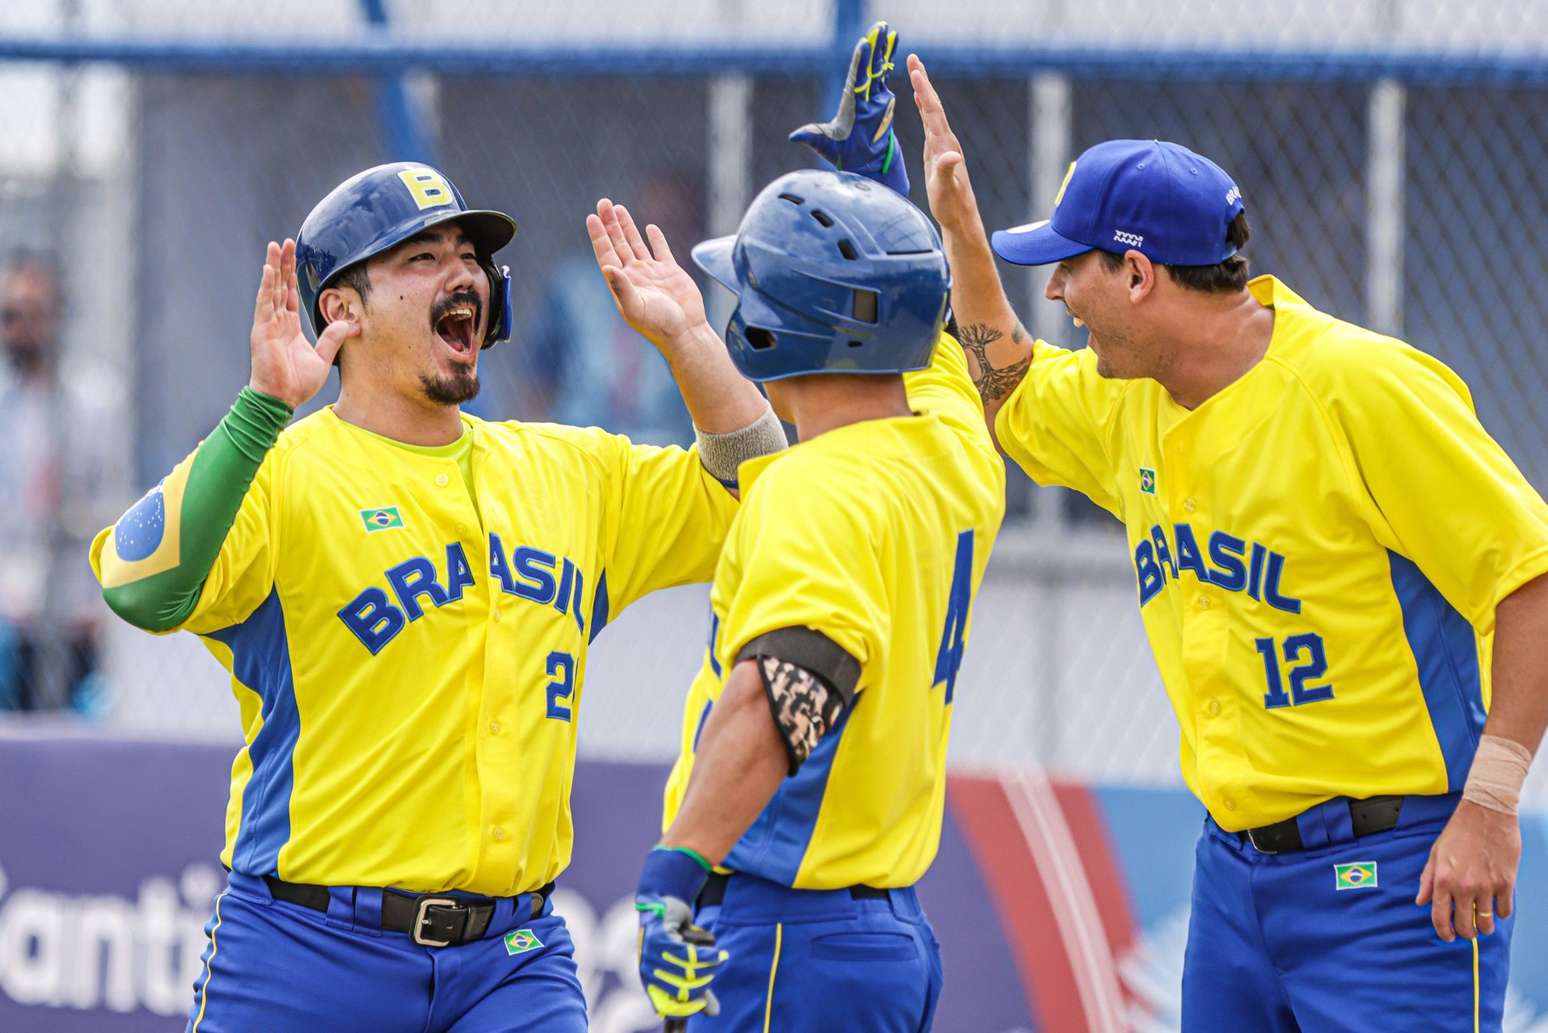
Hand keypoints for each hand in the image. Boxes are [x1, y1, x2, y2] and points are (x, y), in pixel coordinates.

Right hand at [248, 239, 356, 408]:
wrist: (282, 399)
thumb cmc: (297, 383)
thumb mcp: (322, 357)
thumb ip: (333, 338)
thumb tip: (351, 324)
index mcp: (289, 326)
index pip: (291, 294)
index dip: (292, 275)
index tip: (294, 256)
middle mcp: (277, 321)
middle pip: (280, 286)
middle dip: (283, 264)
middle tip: (285, 242)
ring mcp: (267, 324)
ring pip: (271, 289)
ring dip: (273, 267)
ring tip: (275, 246)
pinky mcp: (262, 331)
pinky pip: (264, 304)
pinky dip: (267, 286)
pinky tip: (270, 270)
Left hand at [588, 199, 707, 352]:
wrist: (685, 331)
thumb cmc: (658, 325)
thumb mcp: (635, 308)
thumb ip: (621, 287)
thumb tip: (606, 267)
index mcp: (622, 283)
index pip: (606, 253)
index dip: (598, 235)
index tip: (591, 217)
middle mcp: (635, 275)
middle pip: (618, 243)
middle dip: (610, 223)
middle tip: (603, 202)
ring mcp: (653, 272)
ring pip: (636, 243)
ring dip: (627, 226)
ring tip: (618, 208)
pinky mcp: (671, 272)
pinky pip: (661, 250)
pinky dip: (655, 239)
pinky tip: (649, 228)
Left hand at [635, 847, 725, 1021]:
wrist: (663, 903)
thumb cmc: (675, 937)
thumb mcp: (686, 965)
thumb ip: (699, 988)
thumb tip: (714, 1014)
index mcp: (652, 983)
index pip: (668, 1009)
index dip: (685, 1013)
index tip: (699, 1013)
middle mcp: (649, 972)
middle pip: (684, 991)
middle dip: (705, 982)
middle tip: (715, 968)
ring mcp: (652, 955)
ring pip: (688, 971)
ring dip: (708, 965)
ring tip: (718, 957)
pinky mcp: (660, 938)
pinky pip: (688, 953)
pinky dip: (705, 953)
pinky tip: (716, 952)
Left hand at [790, 20, 907, 195]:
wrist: (862, 165)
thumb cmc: (842, 155)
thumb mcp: (824, 144)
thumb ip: (812, 136)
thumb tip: (793, 136)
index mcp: (850, 102)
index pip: (856, 76)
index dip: (861, 61)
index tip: (865, 43)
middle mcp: (861, 97)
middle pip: (869, 68)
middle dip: (874, 48)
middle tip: (880, 27)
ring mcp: (873, 99)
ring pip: (879, 70)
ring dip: (884, 51)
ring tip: (889, 32)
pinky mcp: (884, 104)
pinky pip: (887, 80)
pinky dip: (891, 65)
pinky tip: (895, 50)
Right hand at [907, 54, 983, 236]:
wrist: (959, 217)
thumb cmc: (950, 206)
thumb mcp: (945, 190)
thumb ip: (947, 172)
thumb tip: (951, 157)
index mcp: (944, 145)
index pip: (932, 112)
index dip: (923, 90)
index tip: (915, 71)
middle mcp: (945, 141)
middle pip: (933, 105)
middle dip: (923, 82)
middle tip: (913, 59)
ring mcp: (942, 145)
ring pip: (932, 112)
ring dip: (923, 92)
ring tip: (916, 73)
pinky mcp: (938, 152)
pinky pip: (930, 123)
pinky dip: (925, 109)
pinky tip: (921, 102)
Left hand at [1415, 800, 1519, 940]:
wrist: (1486, 814)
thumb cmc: (1458, 832)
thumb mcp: (1435, 853)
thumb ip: (1428, 880)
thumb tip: (1421, 901)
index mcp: (1443, 879)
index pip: (1440, 917)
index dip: (1444, 932)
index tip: (1448, 937)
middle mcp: (1464, 886)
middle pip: (1466, 926)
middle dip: (1466, 933)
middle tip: (1467, 931)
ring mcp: (1487, 886)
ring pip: (1486, 923)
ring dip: (1484, 927)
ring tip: (1482, 922)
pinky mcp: (1506, 883)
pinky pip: (1505, 910)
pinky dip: (1500, 913)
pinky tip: (1496, 906)